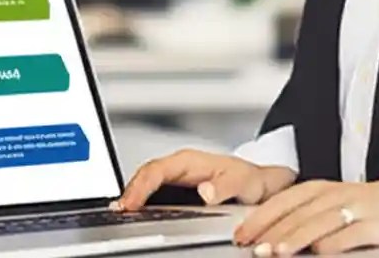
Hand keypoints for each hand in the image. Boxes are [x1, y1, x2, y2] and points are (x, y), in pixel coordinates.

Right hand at [113, 149, 296, 211]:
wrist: (261, 185)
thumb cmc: (251, 180)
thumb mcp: (243, 182)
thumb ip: (224, 186)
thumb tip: (204, 192)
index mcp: (189, 161)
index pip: (156, 170)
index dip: (140, 187)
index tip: (130, 204)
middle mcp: (178, 168)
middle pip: (144, 177)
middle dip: (129, 193)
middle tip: (118, 213)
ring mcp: (175, 179)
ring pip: (145, 184)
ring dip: (132, 198)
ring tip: (120, 216)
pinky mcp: (175, 192)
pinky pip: (152, 194)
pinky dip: (140, 204)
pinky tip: (135, 216)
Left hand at [233, 166, 378, 254]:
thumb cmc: (374, 207)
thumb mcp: (337, 205)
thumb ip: (307, 218)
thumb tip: (271, 237)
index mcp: (323, 189)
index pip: (285, 200)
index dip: (261, 217)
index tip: (240, 234)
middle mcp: (338, 195)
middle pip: (298, 212)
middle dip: (271, 231)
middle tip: (251, 247)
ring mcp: (359, 208)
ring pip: (320, 223)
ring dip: (295, 238)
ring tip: (276, 252)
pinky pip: (354, 233)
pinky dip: (335, 243)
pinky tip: (320, 254)